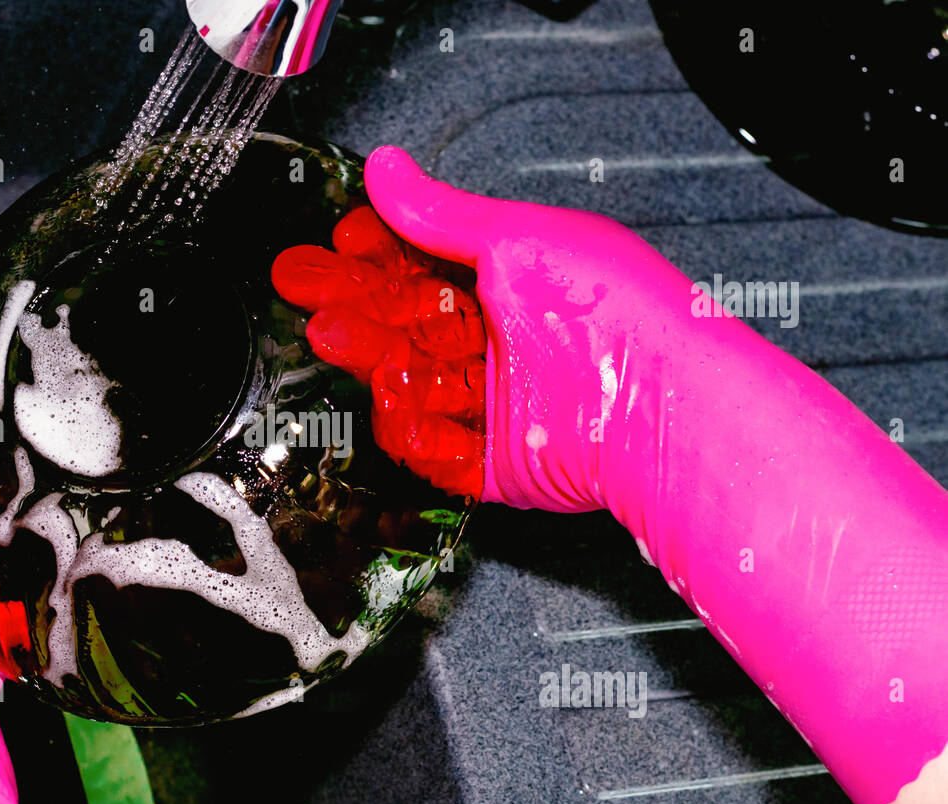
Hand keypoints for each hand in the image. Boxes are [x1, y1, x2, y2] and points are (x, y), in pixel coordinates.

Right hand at [349, 146, 947, 803]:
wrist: (663, 411)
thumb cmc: (614, 314)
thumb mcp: (520, 240)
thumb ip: (441, 215)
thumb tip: (383, 170)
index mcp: (517, 282)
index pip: (428, 265)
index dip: (377, 253)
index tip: (338, 245)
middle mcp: (508, 344)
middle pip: (410, 325)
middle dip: (355, 305)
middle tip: (306, 295)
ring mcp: (503, 408)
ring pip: (415, 385)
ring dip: (372, 361)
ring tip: (339, 340)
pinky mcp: (499, 467)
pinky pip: (435, 450)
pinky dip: (410, 428)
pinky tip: (392, 400)